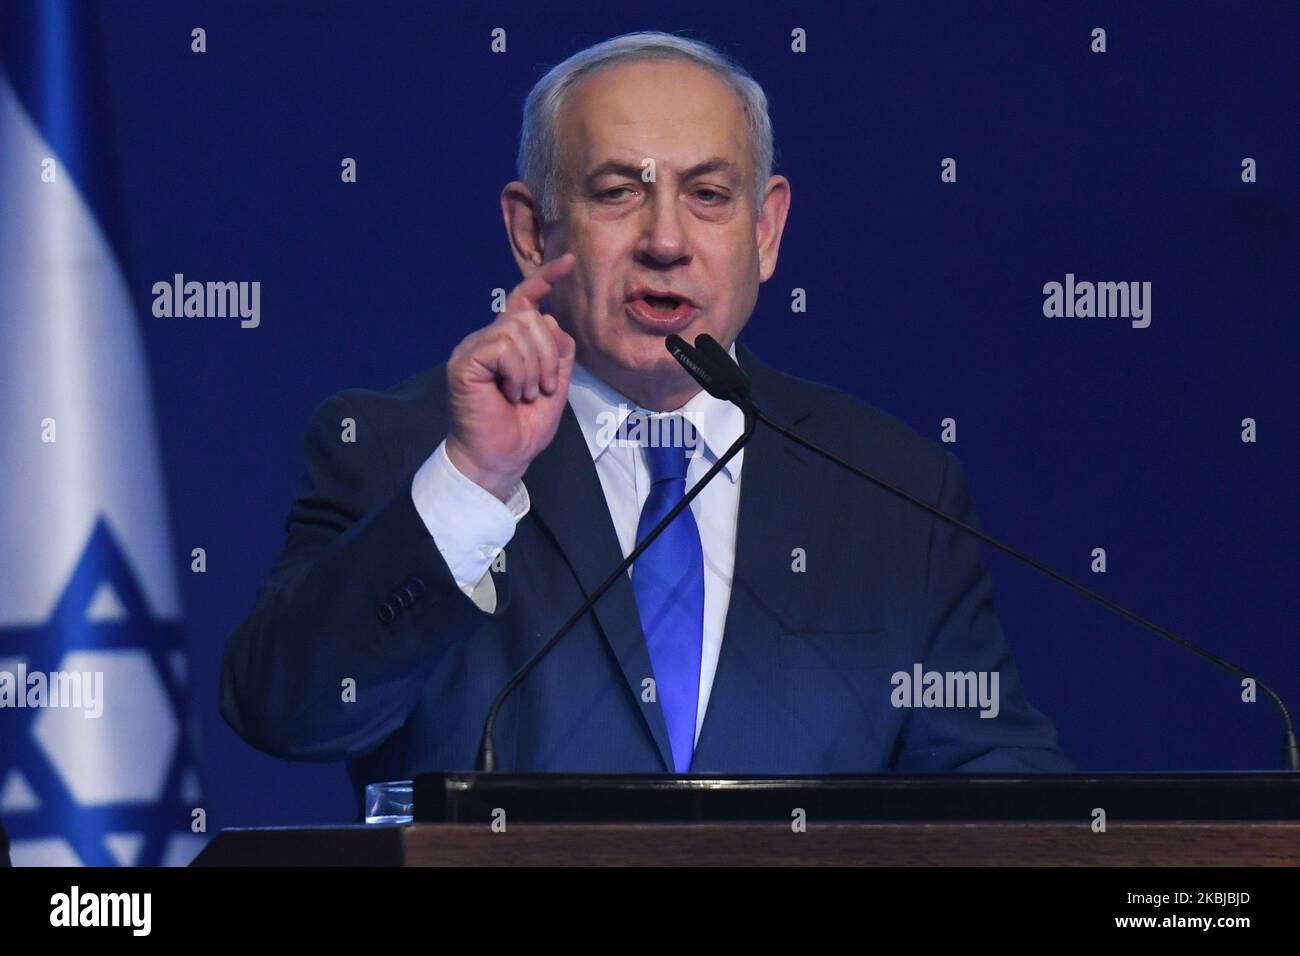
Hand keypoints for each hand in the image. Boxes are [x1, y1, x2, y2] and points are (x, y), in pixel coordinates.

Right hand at [445, 253, 576, 500]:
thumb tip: (551, 319)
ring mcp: (472, 349)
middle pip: (531, 316)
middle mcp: (487, 340)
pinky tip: (511, 393)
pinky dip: (518, 372)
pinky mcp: (464, 362)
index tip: (568, 263)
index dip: (545, 280)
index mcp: (508, 343)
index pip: (524, 300)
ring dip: (535, 368)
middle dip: (549, 354)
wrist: (500, 459)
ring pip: (519, 329)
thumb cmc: (522, 427)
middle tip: (541, 388)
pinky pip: (503, 347)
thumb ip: (558, 351)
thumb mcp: (555, 384)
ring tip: (524, 394)